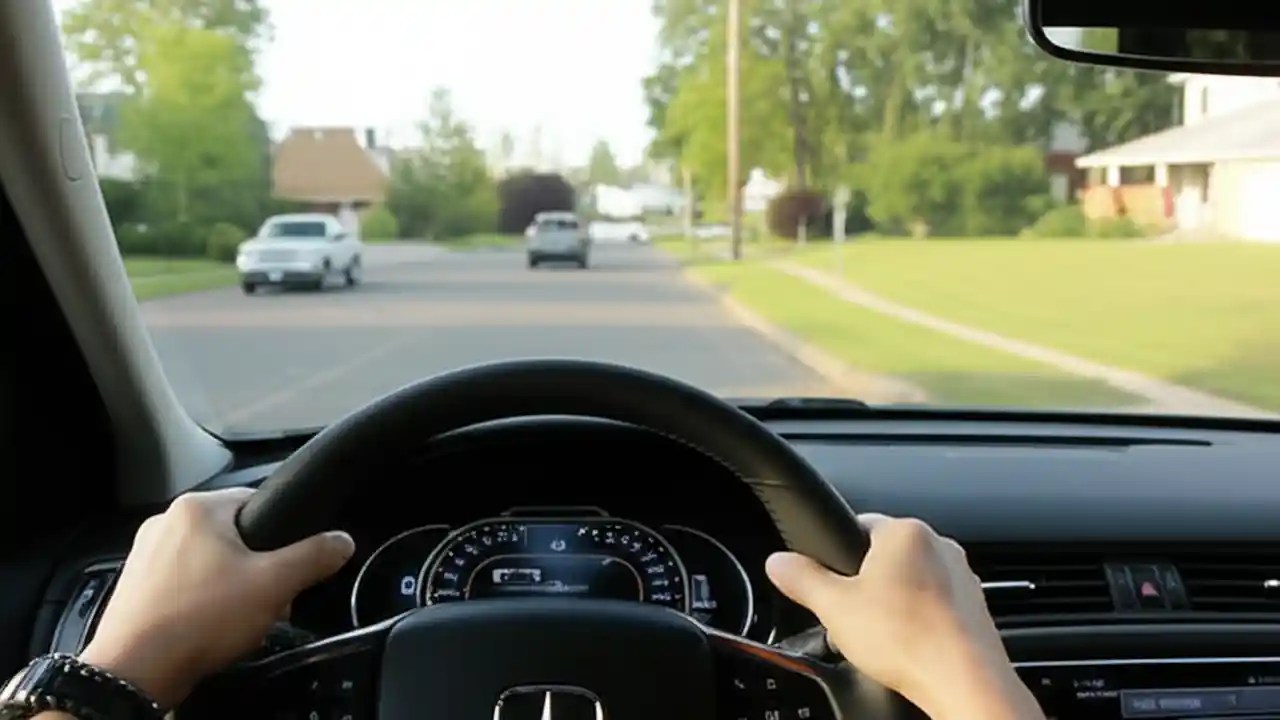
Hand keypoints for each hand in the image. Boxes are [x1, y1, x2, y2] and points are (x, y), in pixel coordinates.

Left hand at [79, 488, 354, 708]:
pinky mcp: (134, 585)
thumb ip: (314, 557)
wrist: (134, 672)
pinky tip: (209, 628)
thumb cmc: (202, 618)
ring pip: (209, 562)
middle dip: (257, 568)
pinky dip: (202, 601)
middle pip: (234, 536)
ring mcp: (144, 554)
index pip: (258, 502)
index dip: (283, 536)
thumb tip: (343, 540)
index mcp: (197, 507)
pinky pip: (184, 583)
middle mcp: (164, 520)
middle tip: (268, 600)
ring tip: (239, 619)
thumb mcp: (273, 586)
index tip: (289, 568)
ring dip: (232, 587)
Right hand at [765, 514, 1043, 719]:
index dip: (838, 555)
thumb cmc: (906, 637)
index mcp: (904, 532)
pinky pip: (935, 606)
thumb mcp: (834, 606)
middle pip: (886, 557)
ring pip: (912, 582)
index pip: (860, 525)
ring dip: (894, 604)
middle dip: (866, 584)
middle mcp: (939, 545)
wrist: (963, 680)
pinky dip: (919, 621)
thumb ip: (801, 578)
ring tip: (881, 637)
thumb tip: (778, 562)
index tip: (830, 583)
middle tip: (852, 616)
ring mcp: (962, 576)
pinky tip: (908, 646)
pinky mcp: (974, 606)